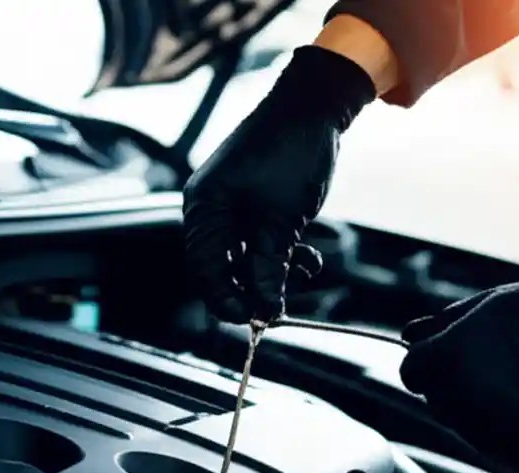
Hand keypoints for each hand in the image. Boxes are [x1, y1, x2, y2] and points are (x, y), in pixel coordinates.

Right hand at [183, 46, 374, 323]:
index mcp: (204, 209)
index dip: (227, 301)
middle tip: (279, 308)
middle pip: (220, 267)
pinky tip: (307, 256)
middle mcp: (209, 207)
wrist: (314, 105)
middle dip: (251, 289)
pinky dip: (280, 252)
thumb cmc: (292, 154)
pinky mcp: (251, 199)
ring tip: (302, 272)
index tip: (257, 320)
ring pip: (243, 256)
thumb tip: (265, 313)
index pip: (204, 271)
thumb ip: (270, 269)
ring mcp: (229, 202)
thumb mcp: (283, 222)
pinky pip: (257, 238)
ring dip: (271, 271)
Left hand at [399, 248, 518, 466]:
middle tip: (495, 370)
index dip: (428, 367)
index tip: (449, 362)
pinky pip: (501, 450)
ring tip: (517, 385)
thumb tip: (408, 336)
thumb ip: (439, 325)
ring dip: (482, 414)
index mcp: (446, 357)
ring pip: (468, 430)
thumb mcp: (483, 305)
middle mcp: (463, 393)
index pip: (412, 375)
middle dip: (455, 389)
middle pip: (439, 403)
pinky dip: (512, 436)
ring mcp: (495, 421)